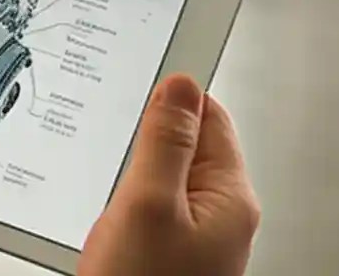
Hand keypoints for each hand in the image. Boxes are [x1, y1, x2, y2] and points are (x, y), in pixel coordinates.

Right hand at [77, 75, 259, 275]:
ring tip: (111, 204)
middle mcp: (219, 216)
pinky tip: (109, 224)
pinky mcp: (168, 251)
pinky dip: (125, 208)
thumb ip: (165, 142)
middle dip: (143, 146)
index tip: (136, 96)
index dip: (171, 101)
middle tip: (115, 164)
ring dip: (131, 181)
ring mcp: (194, 236)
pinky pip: (149, 211)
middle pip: (184, 148)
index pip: (210, 118)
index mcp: (229, 197)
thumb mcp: (148, 204)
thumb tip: (181, 87)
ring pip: (161, 181)